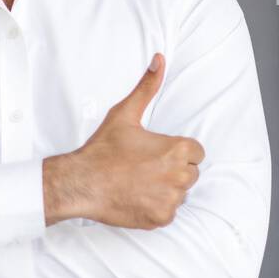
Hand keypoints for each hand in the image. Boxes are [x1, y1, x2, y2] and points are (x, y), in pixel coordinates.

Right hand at [46, 53, 204, 229]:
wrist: (82, 183)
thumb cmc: (103, 149)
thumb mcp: (125, 114)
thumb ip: (147, 87)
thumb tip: (159, 59)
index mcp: (177, 149)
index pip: (196, 153)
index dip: (177, 152)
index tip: (157, 154)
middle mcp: (179, 175)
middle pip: (190, 174)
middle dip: (173, 170)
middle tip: (145, 168)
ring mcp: (171, 199)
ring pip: (180, 193)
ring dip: (166, 189)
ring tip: (139, 182)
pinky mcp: (161, 218)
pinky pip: (169, 212)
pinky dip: (156, 207)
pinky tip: (137, 197)